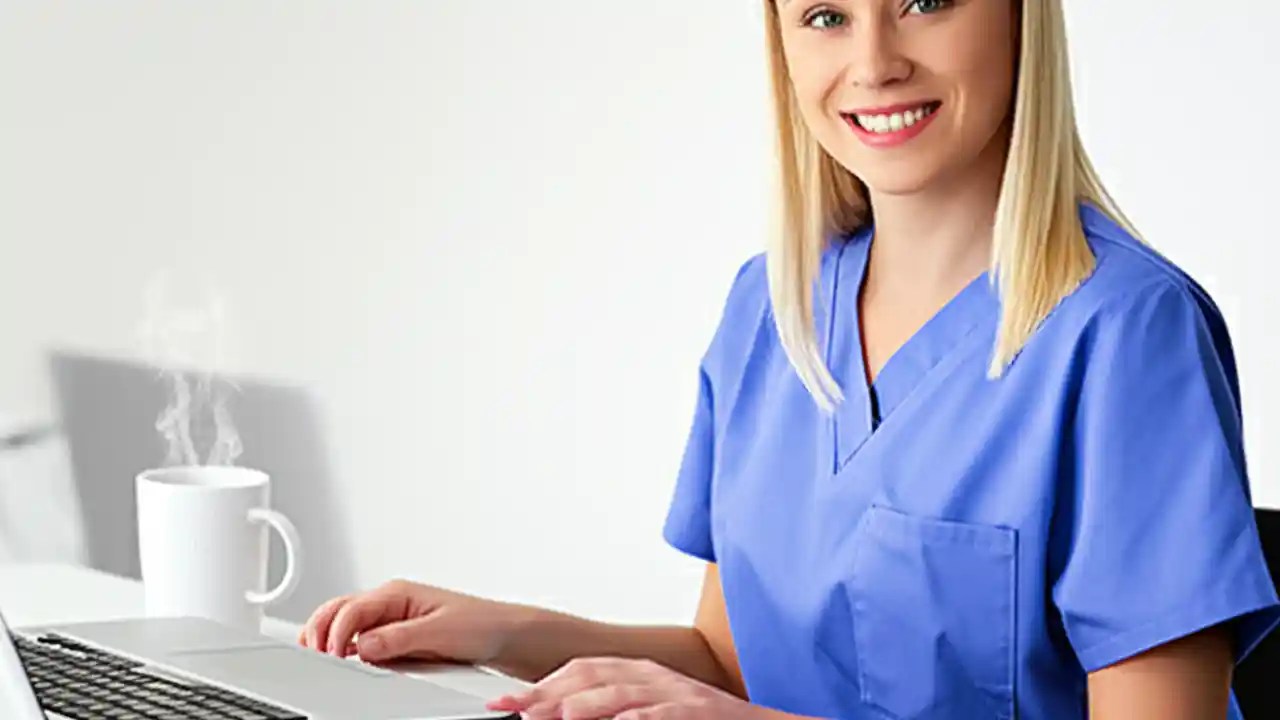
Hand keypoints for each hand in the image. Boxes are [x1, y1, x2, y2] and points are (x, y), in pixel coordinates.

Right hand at [298, 578, 520, 664]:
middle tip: (312, 655)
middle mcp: (390, 603)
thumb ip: (400, 638)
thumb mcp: (440, 633)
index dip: (336, 633)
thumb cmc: (481, 625)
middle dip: (320, 630)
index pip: (352, 609)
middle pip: (338, 610)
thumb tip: (365, 645)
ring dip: (328, 637)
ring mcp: (391, 620)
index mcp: (398, 593)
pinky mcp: (396, 637)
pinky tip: (340, 660)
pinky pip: (360, 640)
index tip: (331, 655)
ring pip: (345, 624)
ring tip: (318, 657)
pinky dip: (344, 648)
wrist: (504, 636)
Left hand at [485, 656, 778, 719]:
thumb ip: (610, 710)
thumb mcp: (650, 711)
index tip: (505, 704)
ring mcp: (676, 692)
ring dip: (588, 704)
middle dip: (552, 694)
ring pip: (624, 692)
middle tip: (519, 712)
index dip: (541, 686)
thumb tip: (562, 715)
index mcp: (637, 673)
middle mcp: (652, 676)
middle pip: (593, 676)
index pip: (580, 671)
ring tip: (558, 717)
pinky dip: (642, 717)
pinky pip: (666, 712)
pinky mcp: (699, 711)